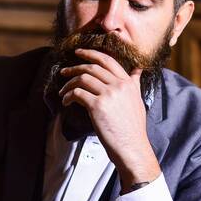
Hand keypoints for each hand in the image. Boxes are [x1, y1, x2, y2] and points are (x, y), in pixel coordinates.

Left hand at [59, 47, 160, 189]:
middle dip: (75, 67)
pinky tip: (66, 102)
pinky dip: (68, 96)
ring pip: (83, 78)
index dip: (91, 54)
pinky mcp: (98, 106)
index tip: (79, 53)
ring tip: (63, 91)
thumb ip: (134, 83)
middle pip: (93, 67)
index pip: (108, 60)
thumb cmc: (133, 128)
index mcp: (128, 83)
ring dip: (69, 83)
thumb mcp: (138, 100)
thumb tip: (138, 70)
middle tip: (64, 71)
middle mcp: (119, 85)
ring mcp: (108, 94)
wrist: (132, 146)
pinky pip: (77, 93)